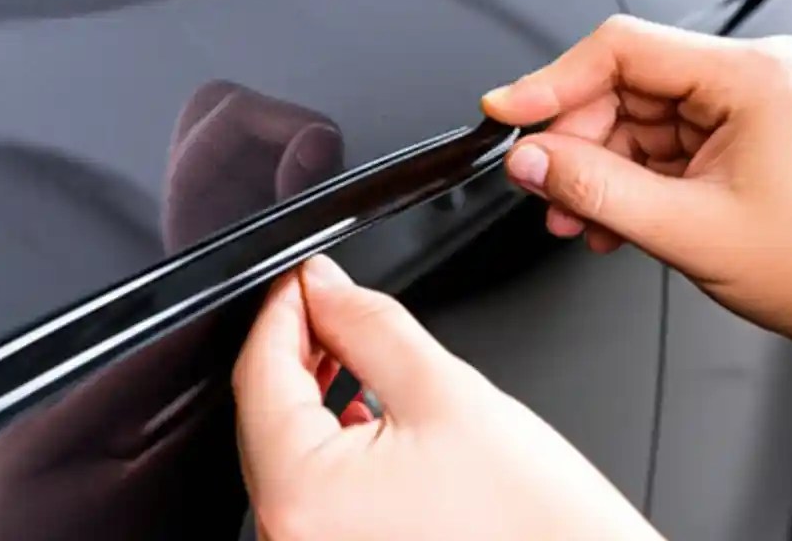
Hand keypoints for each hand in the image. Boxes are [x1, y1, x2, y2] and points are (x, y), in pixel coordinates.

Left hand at [232, 255, 661, 540]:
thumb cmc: (533, 521)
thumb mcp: (446, 392)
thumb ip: (370, 326)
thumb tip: (323, 287)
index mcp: (302, 496)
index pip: (257, 377)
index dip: (280, 310)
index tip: (303, 277)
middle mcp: (290, 539)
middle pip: (263, 417)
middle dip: (294, 350)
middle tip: (331, 300)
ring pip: (285, 453)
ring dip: (310, 394)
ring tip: (349, 349)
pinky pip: (312, 495)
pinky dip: (328, 445)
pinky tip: (361, 412)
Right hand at [482, 15, 791, 356]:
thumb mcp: (689, 231)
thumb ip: (597, 190)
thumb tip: (532, 160)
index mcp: (751, 75)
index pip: (622, 49)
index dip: (553, 81)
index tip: (508, 112)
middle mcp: (751, 76)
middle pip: (623, 86)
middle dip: (576, 143)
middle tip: (544, 190)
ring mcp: (745, 105)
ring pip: (635, 121)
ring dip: (599, 171)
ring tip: (579, 221)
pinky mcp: (739, 135)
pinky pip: (660, 146)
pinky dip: (629, 182)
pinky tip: (612, 221)